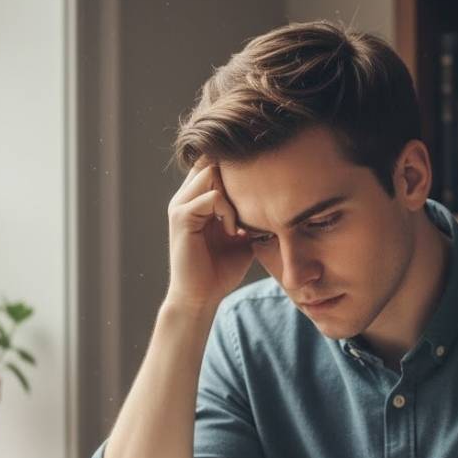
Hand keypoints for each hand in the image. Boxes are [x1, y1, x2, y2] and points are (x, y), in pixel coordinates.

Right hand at [165, 158, 253, 310]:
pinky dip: (228, 212)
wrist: (201, 297)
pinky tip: (233, 232)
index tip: (260, 188)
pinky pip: (211, 197)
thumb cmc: (221, 271)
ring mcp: (181, 205)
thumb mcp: (242, 236)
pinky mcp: (182, 217)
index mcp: (197, 199)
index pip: (214, 163)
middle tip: (252, 205)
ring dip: (233, 193)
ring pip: (211, 172)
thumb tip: (276, 197)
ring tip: (240, 222)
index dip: (237, 169)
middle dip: (238, 178)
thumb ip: (249, 214)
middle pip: (213, 160)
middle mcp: (185, 197)